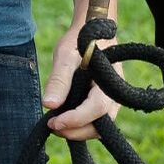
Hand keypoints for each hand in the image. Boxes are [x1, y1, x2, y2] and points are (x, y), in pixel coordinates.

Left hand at [42, 14, 123, 141]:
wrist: (92, 33)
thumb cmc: (80, 42)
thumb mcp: (65, 56)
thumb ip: (59, 80)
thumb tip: (48, 105)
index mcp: (109, 81)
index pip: (96, 109)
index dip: (75, 120)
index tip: (53, 123)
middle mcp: (115, 96)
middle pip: (100, 126)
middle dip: (75, 131)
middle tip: (52, 125)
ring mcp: (112, 102)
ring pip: (99, 127)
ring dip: (77, 130)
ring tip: (55, 123)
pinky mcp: (104, 104)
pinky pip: (96, 121)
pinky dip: (80, 125)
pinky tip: (64, 118)